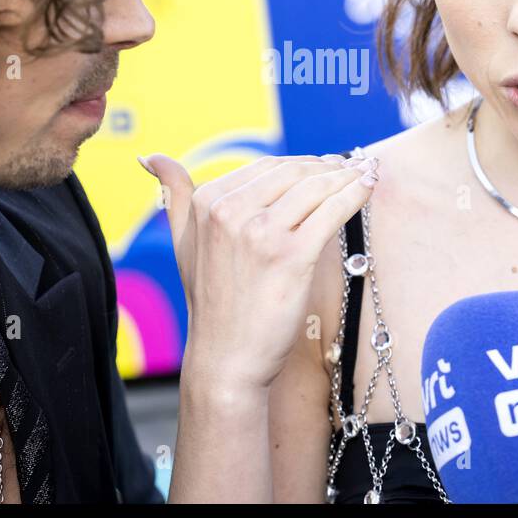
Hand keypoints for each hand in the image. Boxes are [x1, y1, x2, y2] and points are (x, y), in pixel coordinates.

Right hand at [138, 152, 378, 392]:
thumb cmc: (211, 303)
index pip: (266, 167)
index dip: (301, 164)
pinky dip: (355, 194)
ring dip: (347, 175)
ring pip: (316, 188)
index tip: (325, 164)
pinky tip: (368, 187)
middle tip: (351, 166)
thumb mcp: (183, 243)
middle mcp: (230, 211)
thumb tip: (150, 156)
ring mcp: (261, 233)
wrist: (226, 360)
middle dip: (327, 166)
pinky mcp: (292, 255)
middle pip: (294, 172)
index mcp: (207, 203)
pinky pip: (332, 211)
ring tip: (365, 173)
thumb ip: (173, 195)